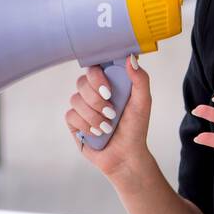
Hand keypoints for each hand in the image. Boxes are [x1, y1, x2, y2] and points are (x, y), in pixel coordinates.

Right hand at [64, 54, 152, 179]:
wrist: (125, 155)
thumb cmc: (135, 128)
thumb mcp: (143, 102)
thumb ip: (140, 80)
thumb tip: (131, 58)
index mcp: (110, 83)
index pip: (95, 66)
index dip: (97, 74)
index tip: (109, 89)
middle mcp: (94, 92)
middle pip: (82, 81)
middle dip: (97, 99)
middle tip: (112, 111)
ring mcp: (82, 106)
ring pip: (75, 99)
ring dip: (94, 115)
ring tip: (107, 127)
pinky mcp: (74, 121)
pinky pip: (71, 115)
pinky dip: (86, 125)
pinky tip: (97, 133)